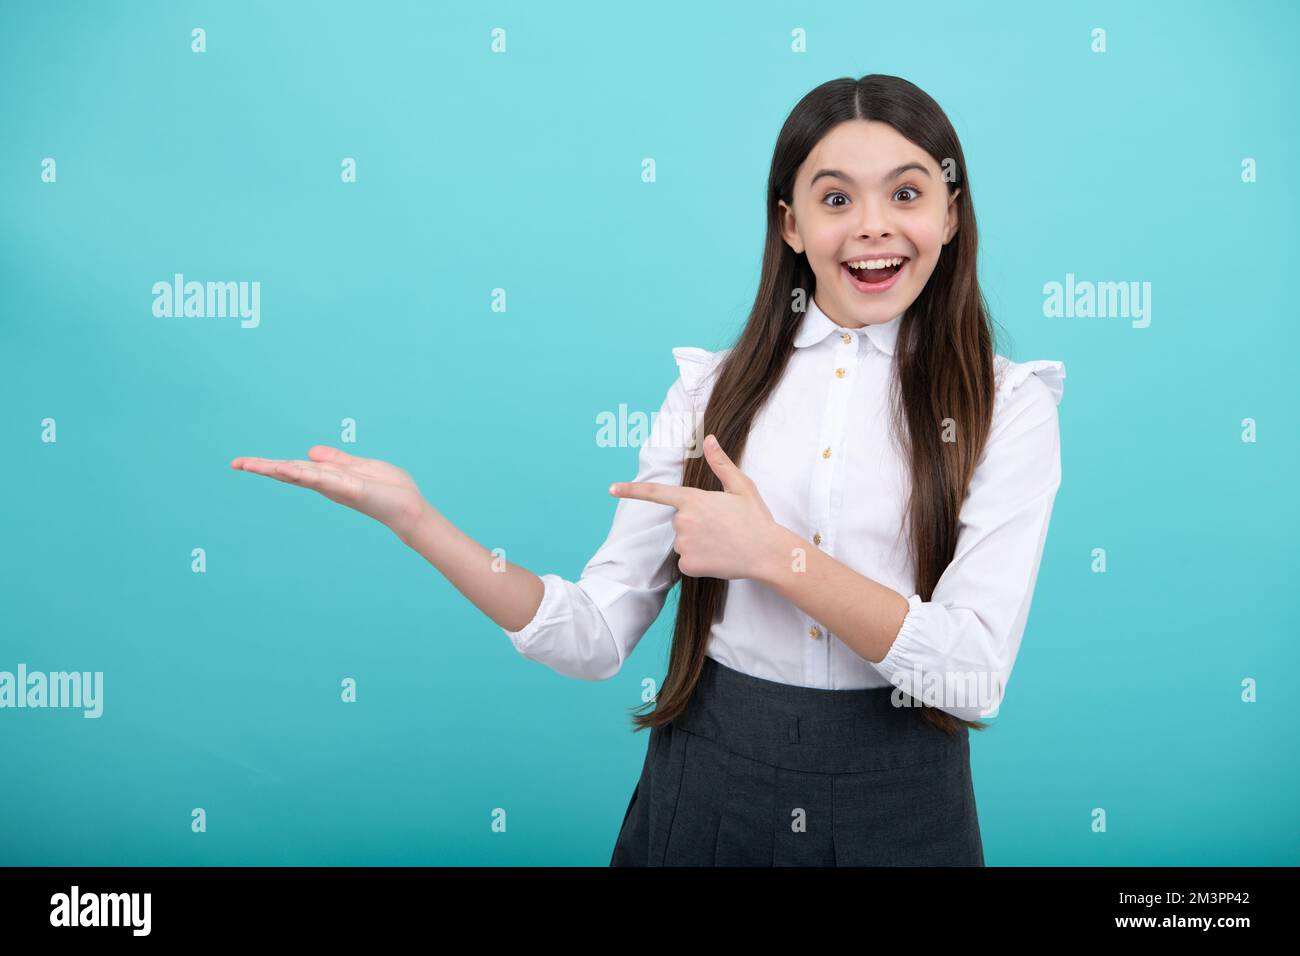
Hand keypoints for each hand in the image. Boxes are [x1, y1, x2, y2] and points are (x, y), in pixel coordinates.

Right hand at [230, 445, 432, 540]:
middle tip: (236, 463)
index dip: (270, 465)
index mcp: (328, 477)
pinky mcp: (350, 489)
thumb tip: (311, 451)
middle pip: (290, 472)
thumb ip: (337, 459)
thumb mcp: (360, 467)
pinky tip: (287, 468)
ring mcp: (336, 487)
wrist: (409, 508)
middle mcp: (327, 484)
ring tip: (250, 465)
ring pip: (300, 474)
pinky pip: (324, 478)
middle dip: (263, 467)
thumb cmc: (389, 489)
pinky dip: (305, 473)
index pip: (294, 468)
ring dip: (276, 468)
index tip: (243, 463)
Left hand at [609, 433, 779, 580]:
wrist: (767, 554)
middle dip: (695, 523)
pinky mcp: (688, 566)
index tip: (611, 489)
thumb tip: (709, 439)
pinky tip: (718, 558)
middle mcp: (682, 521)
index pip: (656, 492)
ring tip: (723, 542)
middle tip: (722, 527)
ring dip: (697, 543)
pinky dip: (699, 561)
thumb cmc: (756, 519)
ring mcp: (684, 545)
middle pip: (678, 521)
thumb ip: (720, 463)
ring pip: (683, 542)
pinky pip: (687, 562)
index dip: (631, 490)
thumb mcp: (741, 486)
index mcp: (692, 499)